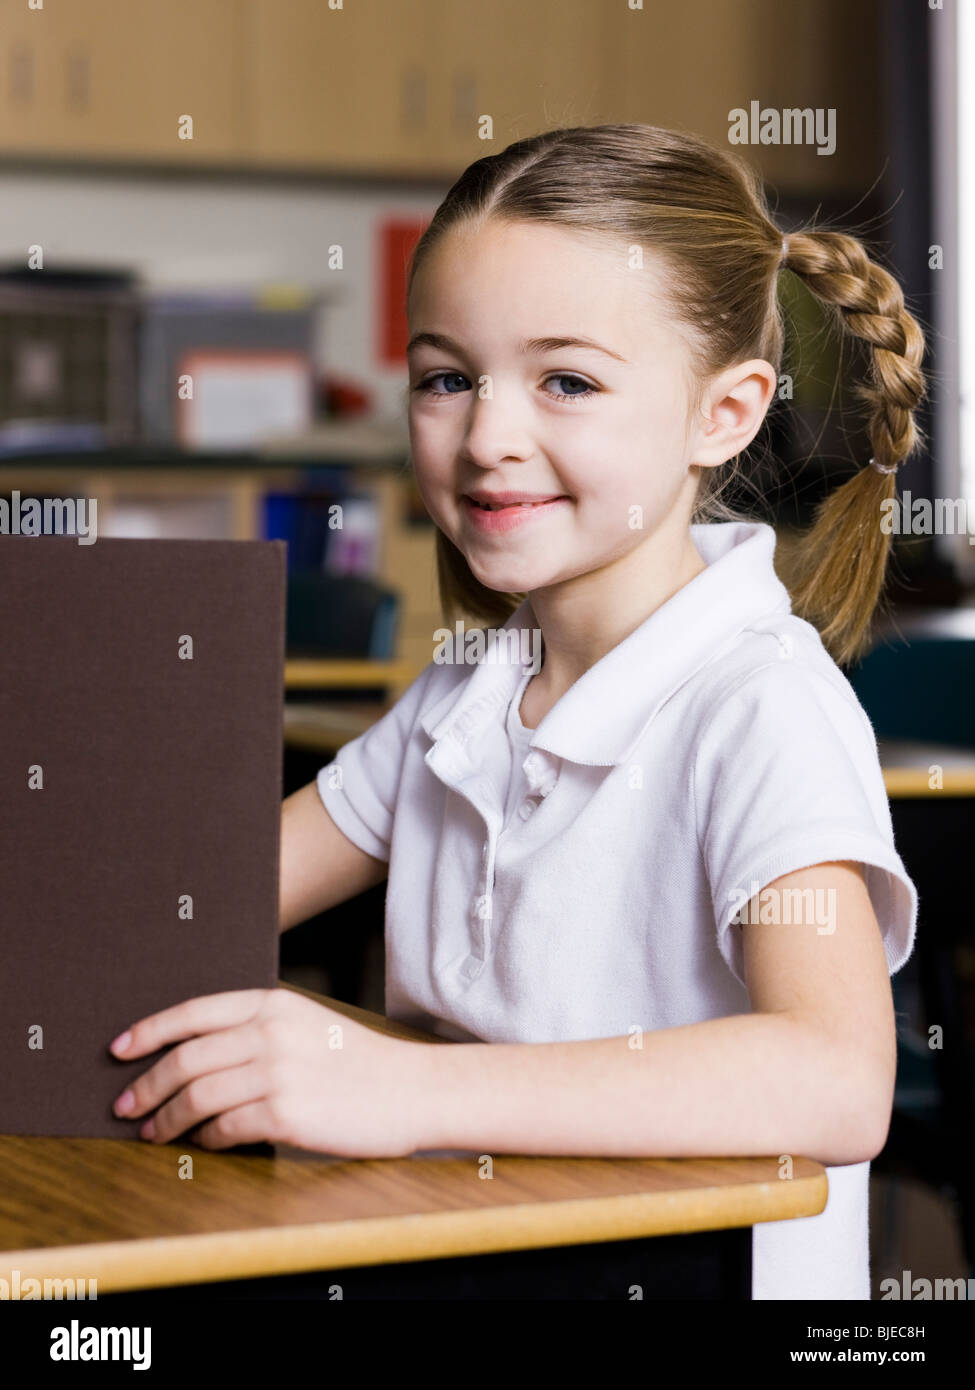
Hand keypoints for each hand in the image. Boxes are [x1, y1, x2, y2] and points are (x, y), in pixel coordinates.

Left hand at [108, 988, 434, 1157]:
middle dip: (146, 1086)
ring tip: (155, 1134)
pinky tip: (202, 1144)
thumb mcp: (306, 1023)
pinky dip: (204, 1140)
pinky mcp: (286, 1114)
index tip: (119, 1050)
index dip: (148, 1031)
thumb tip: (193, 1054)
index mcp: (272, 1003)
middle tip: (126, 1106)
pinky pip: (224, 1129)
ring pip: (197, 1096)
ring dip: (167, 1120)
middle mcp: (271, 1032)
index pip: (193, 1013)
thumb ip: (258, 1027)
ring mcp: (278, 1073)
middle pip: (186, 1059)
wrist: (410, 1089)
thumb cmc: (358, 1061)